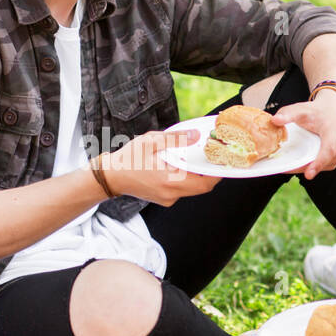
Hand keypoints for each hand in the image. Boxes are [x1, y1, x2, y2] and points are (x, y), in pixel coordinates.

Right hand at [104, 128, 219, 205]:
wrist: (111, 177)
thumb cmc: (129, 158)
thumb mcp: (151, 141)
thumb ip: (175, 139)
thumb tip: (196, 136)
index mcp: (170, 180)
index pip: (204, 183)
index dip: (217, 174)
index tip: (224, 162)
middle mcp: (171, 194)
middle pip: (201, 188)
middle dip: (210, 174)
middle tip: (214, 159)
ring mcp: (168, 199)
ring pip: (192, 189)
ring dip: (197, 176)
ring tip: (196, 159)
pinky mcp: (164, 199)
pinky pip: (182, 190)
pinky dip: (186, 179)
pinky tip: (180, 166)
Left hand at [272, 90, 335, 179]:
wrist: (332, 109)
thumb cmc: (316, 111)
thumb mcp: (302, 109)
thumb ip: (288, 114)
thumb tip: (274, 120)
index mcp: (332, 131)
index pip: (329, 150)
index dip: (319, 163)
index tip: (308, 175)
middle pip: (325, 162)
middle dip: (306, 168)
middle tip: (287, 170)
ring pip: (325, 166)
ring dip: (308, 168)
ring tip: (290, 167)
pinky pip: (325, 166)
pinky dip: (312, 167)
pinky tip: (298, 165)